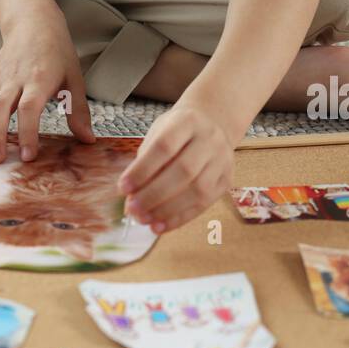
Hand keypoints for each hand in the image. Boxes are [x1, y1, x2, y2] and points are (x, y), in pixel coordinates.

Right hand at [0, 10, 93, 162]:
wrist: (34, 23)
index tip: (28, 156)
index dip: (28, 132)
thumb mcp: (75, 78)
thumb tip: (88, 140)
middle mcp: (14, 79)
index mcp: (39, 79)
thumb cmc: (57, 54)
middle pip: (0, 107)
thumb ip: (78, 111)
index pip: (30, 108)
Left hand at [118, 104, 233, 233]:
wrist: (212, 125)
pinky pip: (203, 205)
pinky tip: (160, 226)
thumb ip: (144, 163)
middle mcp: (210, 139)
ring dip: (166, 210)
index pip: (164, 146)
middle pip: (184, 170)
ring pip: (197, 190)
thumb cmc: (177, 132)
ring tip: (144, 219)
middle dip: (154, 194)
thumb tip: (130, 199)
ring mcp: (222, 161)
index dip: (143, 169)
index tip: (123, 187)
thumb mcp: (158, 134)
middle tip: (132, 208)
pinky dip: (179, 219)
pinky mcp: (226, 181)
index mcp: (188, 121)